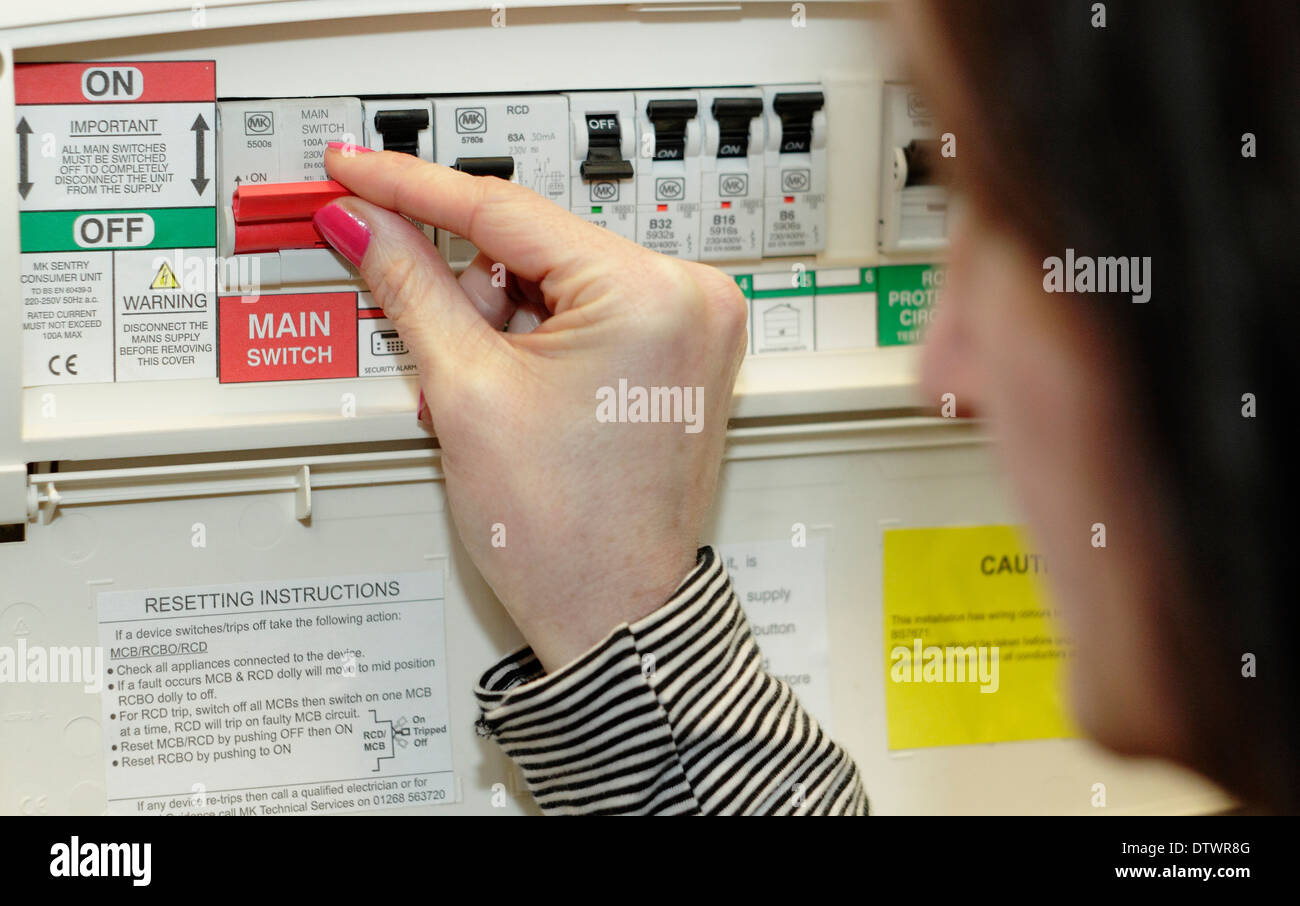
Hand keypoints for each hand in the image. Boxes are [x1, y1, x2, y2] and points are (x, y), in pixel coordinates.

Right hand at [316, 147, 748, 670]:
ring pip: (555, 279)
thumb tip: (366, 222)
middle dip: (467, 293)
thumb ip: (409, 285)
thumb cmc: (566, 536)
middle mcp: (691, 298)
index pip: (505, 209)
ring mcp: (694, 326)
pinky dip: (534, 340)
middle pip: (534, 245)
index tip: (358, 169)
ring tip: (485, 396)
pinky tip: (514, 392)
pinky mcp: (682, 352)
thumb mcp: (466, 392)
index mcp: (650, 295)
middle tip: (441, 352)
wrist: (614, 614)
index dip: (413, 187)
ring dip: (498, 322)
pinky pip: (587, 311)